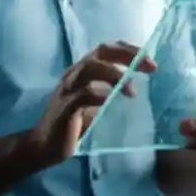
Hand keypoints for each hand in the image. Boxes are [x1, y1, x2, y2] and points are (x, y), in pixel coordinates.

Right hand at [20, 41, 156, 169]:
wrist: (45, 146)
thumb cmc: (74, 124)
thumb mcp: (97, 103)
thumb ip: (111, 91)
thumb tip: (136, 84)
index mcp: (83, 71)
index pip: (107, 49)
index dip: (129, 49)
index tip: (150, 60)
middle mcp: (75, 74)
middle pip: (101, 52)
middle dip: (128, 55)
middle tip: (150, 68)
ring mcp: (68, 89)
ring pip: (90, 68)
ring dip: (115, 75)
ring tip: (132, 91)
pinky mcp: (65, 108)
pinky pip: (82, 94)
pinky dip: (99, 94)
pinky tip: (111, 100)